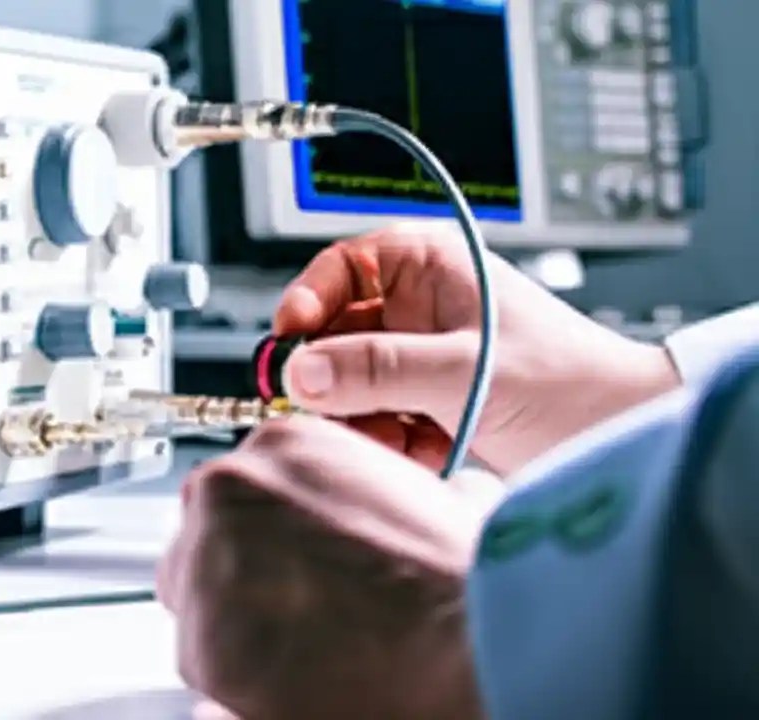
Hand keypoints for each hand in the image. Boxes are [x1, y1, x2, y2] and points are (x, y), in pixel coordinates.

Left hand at [158, 416, 501, 719]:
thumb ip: (363, 486)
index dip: (268, 529)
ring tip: (301, 642)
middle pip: (205, 532)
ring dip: (234, 617)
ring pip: (194, 595)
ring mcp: (207, 563)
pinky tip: (290, 672)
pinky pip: (201, 656)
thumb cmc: (463, 575)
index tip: (287, 555)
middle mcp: (229, 490)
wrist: (474, 641)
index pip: (243, 484)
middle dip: (240, 567)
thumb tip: (382, 503)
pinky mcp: (201, 640)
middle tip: (295, 602)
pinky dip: (235, 669)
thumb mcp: (418, 487)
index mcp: (283, 442)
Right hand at [274, 221, 680, 474]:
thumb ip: (378, 369)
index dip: (307, 302)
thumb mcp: (463, 369)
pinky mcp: (424, 402)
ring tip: (389, 437)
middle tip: (322, 407)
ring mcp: (419, 356)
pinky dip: (385, 439)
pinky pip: (374, 417)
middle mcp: (417, 306)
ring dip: (358, 415)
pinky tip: (417, 451)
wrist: (618, 436)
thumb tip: (301, 371)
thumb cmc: (569, 381)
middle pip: (335, 332)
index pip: (339, 269)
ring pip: (349, 381)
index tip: (288, 342)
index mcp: (429, 266)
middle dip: (330, 376)